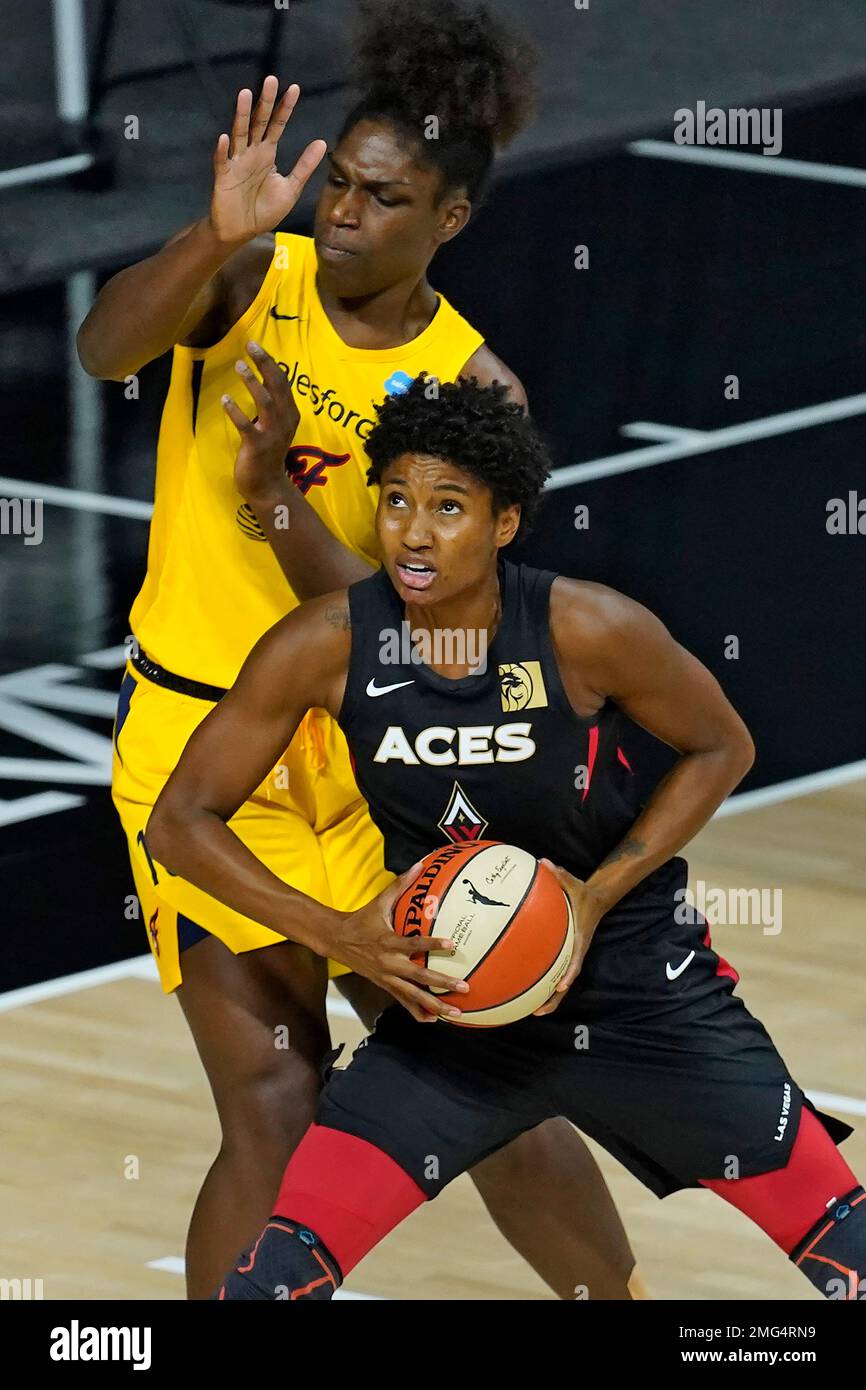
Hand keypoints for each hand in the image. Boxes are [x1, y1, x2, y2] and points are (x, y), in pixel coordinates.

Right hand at [209, 77, 326, 245]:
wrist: (241, 231)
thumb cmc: (264, 210)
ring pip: (239, 134)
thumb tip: (322, 141)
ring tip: (245, 94)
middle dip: (265, 102)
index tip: (294, 88)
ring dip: (241, 115)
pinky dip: (222, 151)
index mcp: (267, 154)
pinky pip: (222, 162)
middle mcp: (251, 153)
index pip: (277, 126)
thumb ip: (304, 166)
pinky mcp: (223, 178)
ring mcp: (236, 163)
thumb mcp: (291, 189)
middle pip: (259, 123)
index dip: (285, 108)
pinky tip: (224, 138)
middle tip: (272, 79)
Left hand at [223, 341, 298, 501]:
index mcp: (290, 414)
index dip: (270, 362)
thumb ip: (271, 404)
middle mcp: (285, 421)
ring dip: (251, 382)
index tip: (255, 345)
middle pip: (277, 386)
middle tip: (250, 346)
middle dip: (264, 364)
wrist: (267, 485)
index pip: (282, 382)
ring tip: (238, 365)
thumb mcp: (274, 425)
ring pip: (265, 402)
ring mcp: (272, 434)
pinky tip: (225, 398)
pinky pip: (246, 425)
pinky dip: (235, 411)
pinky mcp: (257, 446)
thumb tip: (261, 378)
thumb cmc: (267, 452)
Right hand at [328, 864, 470, 1023]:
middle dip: (442, 983)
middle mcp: (388, 963)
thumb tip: (420, 864)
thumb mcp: (379, 901)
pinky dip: (417, 1012)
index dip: (432, 944)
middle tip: (465, 987)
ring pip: (412, 996)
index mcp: (388, 941)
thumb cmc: (362, 919)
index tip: (452, 944)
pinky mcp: (384, 986)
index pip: (413, 944)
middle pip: (418, 977)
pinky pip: (403, 1002)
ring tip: (455, 1012)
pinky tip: (433, 1020)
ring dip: (435, 1005)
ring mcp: (386, 977)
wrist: (336, 940)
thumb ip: (400, 884)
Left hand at [532, 859, 604, 1016]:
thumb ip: (560, 874)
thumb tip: (544, 862)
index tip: (562, 986)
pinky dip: (543, 984)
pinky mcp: (564, 955)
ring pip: (560, 983)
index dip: (569, 974)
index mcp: (579, 938)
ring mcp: (570, 956)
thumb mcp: (574, 882)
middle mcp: (575, 952)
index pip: (576, 960)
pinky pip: (553, 972)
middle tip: (538, 1012)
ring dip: (549, 1000)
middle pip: (567, 982)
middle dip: (555, 999)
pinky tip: (526, 990)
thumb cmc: (582, 893)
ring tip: (532, 1013)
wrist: (596, 899)